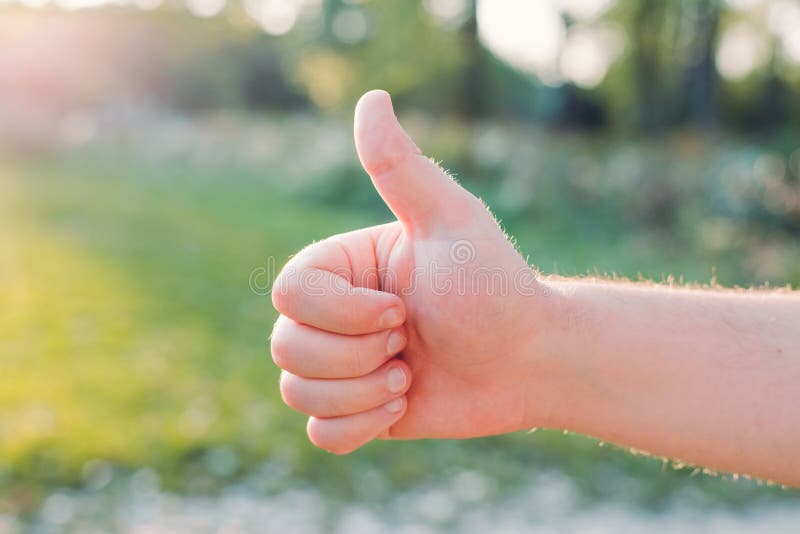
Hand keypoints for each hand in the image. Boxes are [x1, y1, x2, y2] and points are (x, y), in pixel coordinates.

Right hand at [270, 90, 548, 453]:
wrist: (531, 360)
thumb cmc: (495, 285)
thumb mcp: (450, 220)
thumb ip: (401, 167)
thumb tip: (370, 98)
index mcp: (342, 267)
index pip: (288, 293)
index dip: (344, 312)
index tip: (405, 307)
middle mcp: (334, 314)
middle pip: (286, 345)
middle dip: (359, 355)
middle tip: (412, 339)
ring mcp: (343, 364)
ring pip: (296, 392)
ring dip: (364, 392)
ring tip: (410, 373)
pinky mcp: (356, 410)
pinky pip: (319, 434)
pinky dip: (361, 426)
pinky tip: (403, 403)